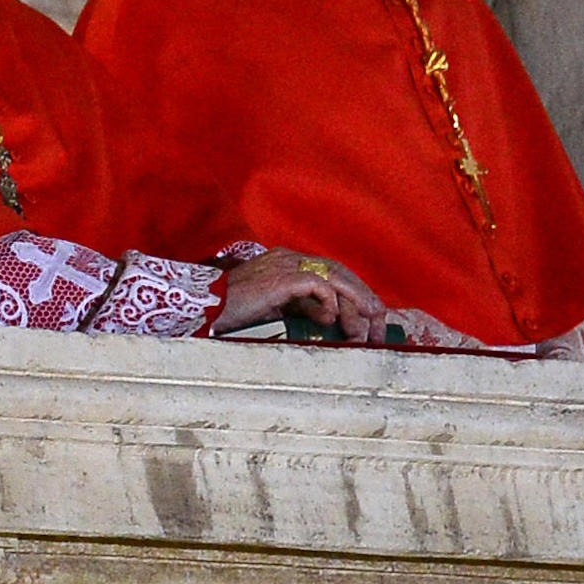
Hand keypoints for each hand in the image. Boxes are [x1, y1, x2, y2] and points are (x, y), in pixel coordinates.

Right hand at [211, 249, 385, 340]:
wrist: (206, 307)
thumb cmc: (233, 309)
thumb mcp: (276, 308)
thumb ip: (303, 307)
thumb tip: (330, 315)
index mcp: (288, 262)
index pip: (333, 272)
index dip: (355, 293)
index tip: (369, 317)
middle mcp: (290, 258)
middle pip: (340, 272)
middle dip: (363, 297)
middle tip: (378, 323)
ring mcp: (285, 265)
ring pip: (334, 276)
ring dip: (353, 302)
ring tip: (363, 325)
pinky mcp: (281, 277)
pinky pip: (317, 284)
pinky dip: (329, 302)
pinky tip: (329, 319)